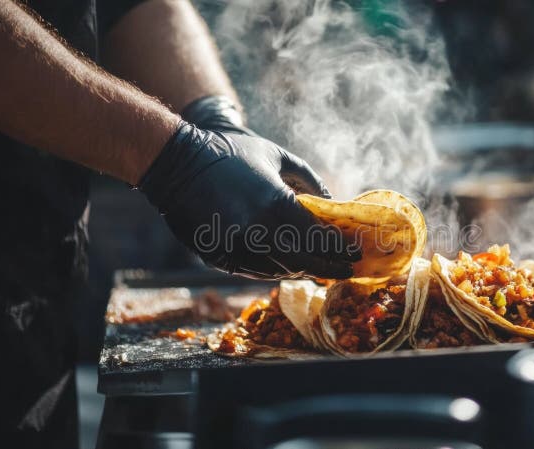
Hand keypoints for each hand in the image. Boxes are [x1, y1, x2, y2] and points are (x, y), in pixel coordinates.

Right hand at [138, 120, 358, 278]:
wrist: (177, 163)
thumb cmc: (232, 154)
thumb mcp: (278, 158)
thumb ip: (310, 182)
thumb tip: (334, 204)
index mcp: (276, 205)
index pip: (319, 239)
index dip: (341, 251)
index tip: (356, 254)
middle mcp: (257, 233)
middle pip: (303, 263)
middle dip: (327, 268)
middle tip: (344, 269)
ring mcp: (235, 249)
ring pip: (279, 271)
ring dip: (301, 269)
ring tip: (318, 265)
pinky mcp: (218, 258)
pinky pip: (255, 271)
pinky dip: (275, 268)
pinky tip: (287, 262)